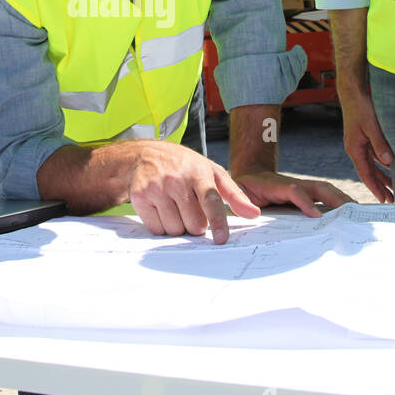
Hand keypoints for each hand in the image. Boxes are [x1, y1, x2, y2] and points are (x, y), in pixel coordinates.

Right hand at [127, 142, 260, 244]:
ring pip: (175, 229)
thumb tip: (254, 214)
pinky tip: (162, 209)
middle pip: (194, 223)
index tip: (221, 239)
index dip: (217, 222)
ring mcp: (156, 188)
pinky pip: (157, 229)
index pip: (210, 200)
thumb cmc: (184, 166)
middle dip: (196, 224)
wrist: (146, 155)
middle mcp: (176, 179)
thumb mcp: (212, 172)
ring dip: (179, 226)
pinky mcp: (140, 197)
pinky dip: (162, 226)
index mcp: (198, 172)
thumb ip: (234, 194)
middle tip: (192, 210)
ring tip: (176, 208)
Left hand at [233, 172, 354, 215]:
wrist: (248, 175)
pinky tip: (350, 215)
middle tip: (352, 212)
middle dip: (336, 198)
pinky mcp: (305, 195)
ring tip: (359, 214)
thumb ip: (241, 203)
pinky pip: (324, 198)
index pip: (294, 191)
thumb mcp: (238, 194)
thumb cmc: (242, 188)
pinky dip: (339, 204)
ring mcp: (301, 189)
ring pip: (326, 191)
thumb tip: (253, 214)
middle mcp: (293, 185)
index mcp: (275, 185)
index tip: (316, 215)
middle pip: (319, 187)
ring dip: (343, 200)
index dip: (305, 202)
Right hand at [337, 81, 393, 202]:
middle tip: (391, 199)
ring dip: (382, 176)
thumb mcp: (371, 126)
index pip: (366, 174)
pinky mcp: (364, 138)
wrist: (352, 93)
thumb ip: (379, 143)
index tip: (383, 199)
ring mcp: (359, 144)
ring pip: (372, 165)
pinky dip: (382, 164)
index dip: (375, 187)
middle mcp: (356, 149)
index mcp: (354, 149)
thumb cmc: (360, 108)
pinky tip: (390, 167)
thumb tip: (388, 161)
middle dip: (380, 186)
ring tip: (393, 188)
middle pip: (369, 172)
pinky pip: (374, 156)